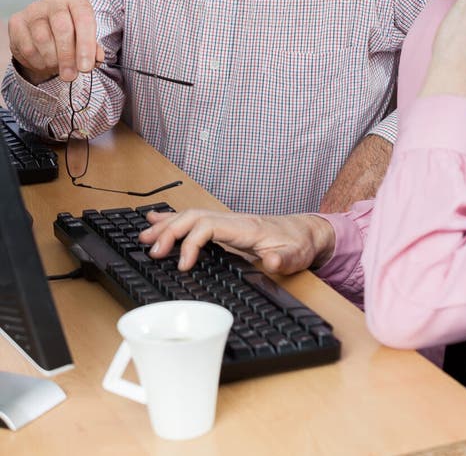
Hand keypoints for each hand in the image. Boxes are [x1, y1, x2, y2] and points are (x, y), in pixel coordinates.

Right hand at [8, 0, 103, 83]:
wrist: (45, 29)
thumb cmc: (70, 33)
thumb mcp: (85, 38)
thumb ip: (93, 48)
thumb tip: (96, 59)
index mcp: (76, 0)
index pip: (84, 18)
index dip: (86, 45)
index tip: (86, 67)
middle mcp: (54, 0)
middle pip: (62, 28)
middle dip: (68, 57)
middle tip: (71, 75)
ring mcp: (33, 9)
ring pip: (43, 39)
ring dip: (52, 60)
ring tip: (57, 65)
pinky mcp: (17, 21)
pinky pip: (27, 47)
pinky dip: (37, 61)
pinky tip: (44, 61)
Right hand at [139, 209, 335, 273]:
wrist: (306, 232)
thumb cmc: (298, 244)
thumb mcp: (296, 255)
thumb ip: (284, 260)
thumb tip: (272, 261)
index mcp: (244, 227)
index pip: (208, 227)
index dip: (191, 243)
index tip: (183, 265)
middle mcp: (232, 220)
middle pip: (193, 217)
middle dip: (170, 232)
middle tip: (152, 251)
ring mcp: (226, 220)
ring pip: (190, 215)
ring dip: (166, 225)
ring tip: (143, 236)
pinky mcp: (224, 226)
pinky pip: (194, 218)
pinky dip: (173, 218)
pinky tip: (157, 220)